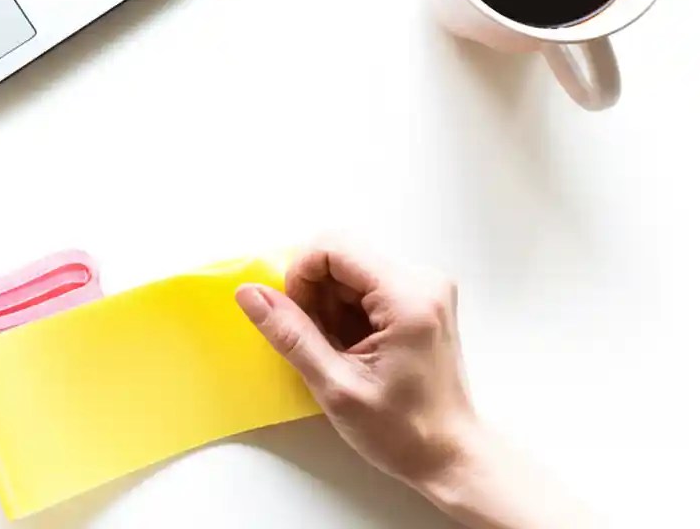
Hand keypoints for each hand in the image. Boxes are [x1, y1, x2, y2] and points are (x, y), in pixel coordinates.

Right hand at [237, 238, 474, 486]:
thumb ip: (290, 334)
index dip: (300, 275)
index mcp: (408, 295)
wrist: (450, 454)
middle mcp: (422, 278)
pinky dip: (346, 309)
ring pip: (351, 267)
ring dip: (328, 302)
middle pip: (342, 254)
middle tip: (316, 340)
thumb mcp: (335, 386)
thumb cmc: (401, 431)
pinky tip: (351, 345)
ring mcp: (425, 286)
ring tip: (336, 349)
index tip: (296, 319)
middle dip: (314, 291)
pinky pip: (366, 282)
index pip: (334, 246)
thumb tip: (248, 293)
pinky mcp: (421, 297)